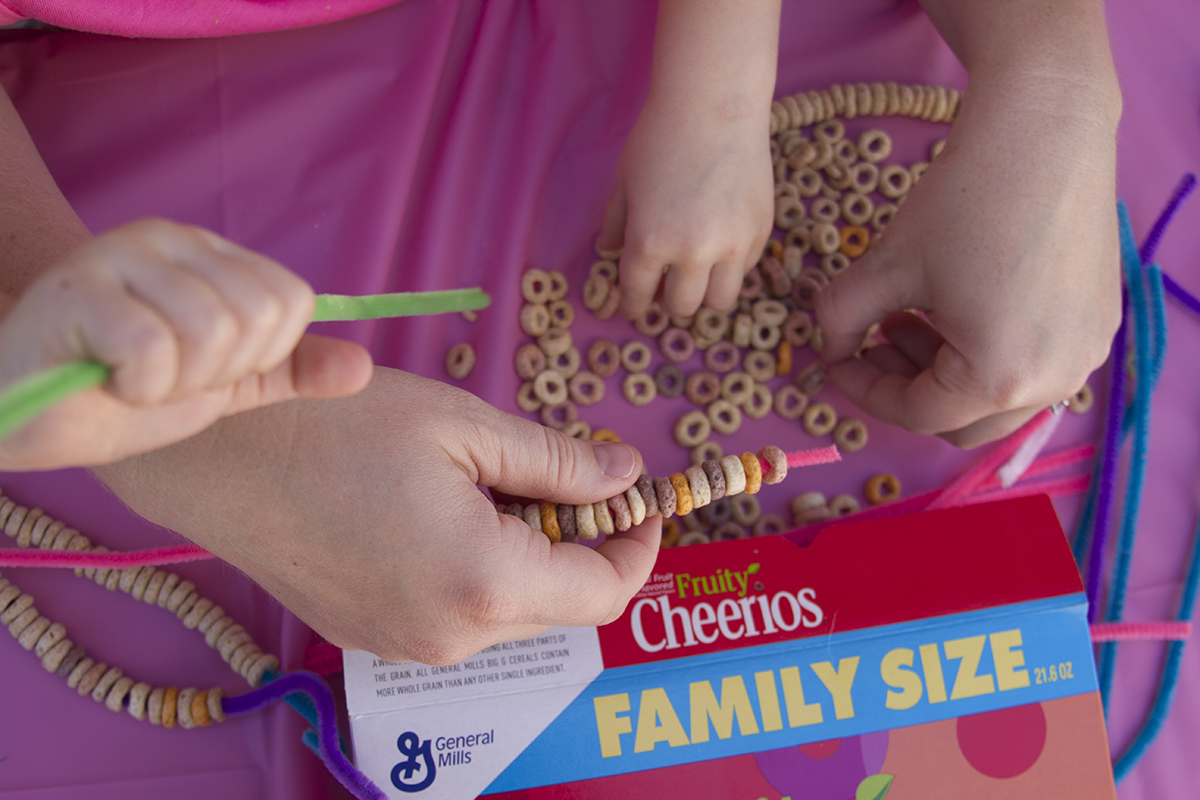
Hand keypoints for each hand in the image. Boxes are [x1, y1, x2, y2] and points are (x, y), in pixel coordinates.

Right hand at [0, 219, 372, 468]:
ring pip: (210, 332)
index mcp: (209, 253)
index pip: (291, 301)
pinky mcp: (78, 291)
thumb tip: (364, 368)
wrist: (28, 412)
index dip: (258, 355)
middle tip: (163, 375)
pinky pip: (153, 349)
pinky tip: (106, 379)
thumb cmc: (121, 390)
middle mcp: (167, 237)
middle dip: (217, 372)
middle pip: (257, 316)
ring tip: (133, 377)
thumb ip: (289, 370)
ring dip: (175, 383)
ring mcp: (118, 254)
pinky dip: (138, 387)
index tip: (204, 367)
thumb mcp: (223, 384)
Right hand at [94, 368, 660, 664]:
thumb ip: (558, 462)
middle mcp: (450, 637)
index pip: (603, 593)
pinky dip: (481, 571)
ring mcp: (405, 647)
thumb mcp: (465, 424)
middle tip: (567, 472)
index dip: (636, 546)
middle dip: (582, 544)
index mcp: (484, 583)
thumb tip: (623, 477)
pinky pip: (458, 615)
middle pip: (560, 607)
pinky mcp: (371, 637)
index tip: (639, 497)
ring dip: (530, 556)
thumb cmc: (337, 422)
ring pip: (510, 612)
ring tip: (497, 484)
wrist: (216, 454)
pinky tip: (451, 512)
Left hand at [600, 98, 773, 317]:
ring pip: (719, 300)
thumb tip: (608, 252)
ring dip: (704, 292)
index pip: (638, 294)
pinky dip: (729, 266)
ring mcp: (733, 245)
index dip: (632, 305)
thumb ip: (615, 224)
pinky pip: (744, 269)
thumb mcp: (624, 182)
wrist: (715, 105)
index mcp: (651, 243)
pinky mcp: (760, 231)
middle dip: (668, 300)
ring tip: (697, 273)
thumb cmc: (659, 138)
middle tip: (665, 284)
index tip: (634, 306)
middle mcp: (693, 253)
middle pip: (682, 306)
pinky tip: (720, 242)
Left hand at [816, 8, 1121, 447]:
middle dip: (908, 387)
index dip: (865, 390)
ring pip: (999, 398)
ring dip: (947, 372)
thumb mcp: (883, 266)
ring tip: (913, 316)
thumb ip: (840, 320)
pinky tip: (960, 303)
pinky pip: (1034, 366)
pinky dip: (989, 354)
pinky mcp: (1099, 324)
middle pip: (961, 420)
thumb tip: (828, 348)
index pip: (916, 413)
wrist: (1046, 127)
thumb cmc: (963, 198)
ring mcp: (1086, 353)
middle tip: (874, 343)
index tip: (836, 362)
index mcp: (999, 377)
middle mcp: (1055, 379)